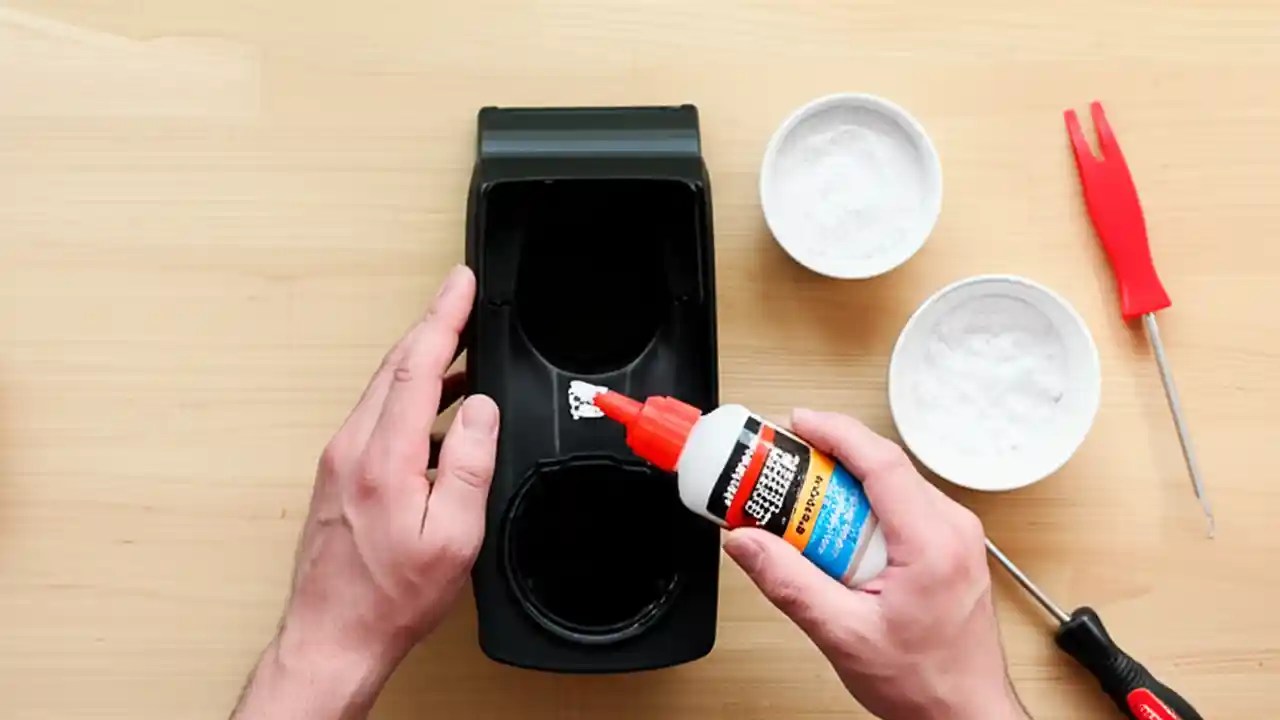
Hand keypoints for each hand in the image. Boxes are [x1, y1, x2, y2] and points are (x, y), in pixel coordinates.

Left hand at [233, 265, 498, 718]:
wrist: (331, 638)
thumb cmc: (389, 598)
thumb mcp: (453, 537)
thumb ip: (471, 464)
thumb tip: (482, 410)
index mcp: (384, 457)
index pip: (417, 365)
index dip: (444, 317)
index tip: (461, 284)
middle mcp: (352, 448)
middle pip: (395, 366)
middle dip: (433, 324)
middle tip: (462, 296)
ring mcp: (338, 459)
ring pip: (383, 388)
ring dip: (421, 359)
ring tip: (460, 346)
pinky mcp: (336, 474)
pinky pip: (375, 415)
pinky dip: (408, 394)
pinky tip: (436, 407)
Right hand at [723, 409, 1028, 719]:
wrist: (965, 714)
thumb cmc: (926, 683)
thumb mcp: (843, 635)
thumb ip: (789, 584)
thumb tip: (746, 542)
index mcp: (932, 543)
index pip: (881, 462)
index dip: (834, 432)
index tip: (796, 423)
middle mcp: (951, 529)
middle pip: (880, 468)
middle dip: (824, 461)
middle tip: (778, 470)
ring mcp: (954, 536)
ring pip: (888, 486)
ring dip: (840, 488)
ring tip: (795, 507)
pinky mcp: (947, 546)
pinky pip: (898, 508)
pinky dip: (859, 509)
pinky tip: (830, 535)